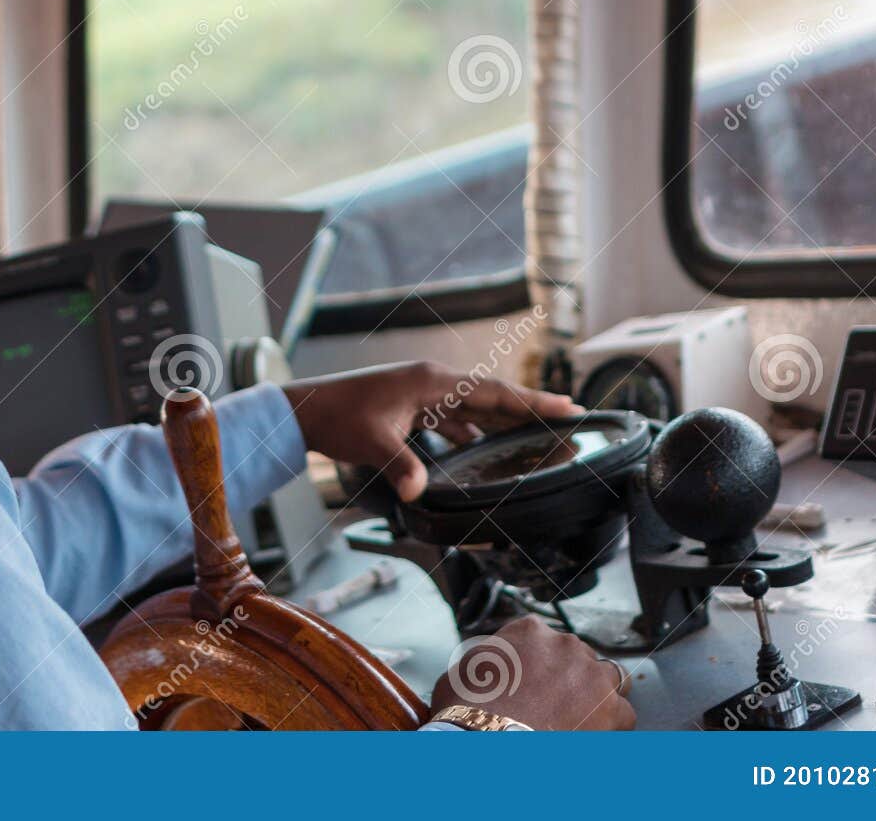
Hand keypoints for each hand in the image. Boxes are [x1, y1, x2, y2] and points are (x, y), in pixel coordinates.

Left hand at [281, 360, 580, 500]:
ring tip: (536, 429)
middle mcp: (433, 382)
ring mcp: (423, 393)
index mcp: (432, 383)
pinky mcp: (412, 406)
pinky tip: (482, 442)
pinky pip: (455, 415)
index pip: (493, 393)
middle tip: (568, 417)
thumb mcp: (372, 443)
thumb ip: (401, 466)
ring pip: (475, 405)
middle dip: (529, 408)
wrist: (307, 409)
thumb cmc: (338, 417)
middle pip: (492, 396)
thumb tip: (418, 492)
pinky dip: (474, 427)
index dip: (532, 402)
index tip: (567, 406)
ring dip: (503, 417)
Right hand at [431, 617, 634, 730]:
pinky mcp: (610, 706)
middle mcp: (565, 644)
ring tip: (587, 718)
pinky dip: (613, 726)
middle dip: (573, 678)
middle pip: (581, 656)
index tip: (538, 681)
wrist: (486, 741)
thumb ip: (488, 660)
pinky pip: (624, 713)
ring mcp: (591, 673)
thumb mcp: (465, 670)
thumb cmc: (467, 710)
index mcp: (530, 631)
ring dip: (601, 695)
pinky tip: (595, 739)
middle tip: (560, 705)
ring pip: (612, 678)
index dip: (543, 663)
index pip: (546, 638)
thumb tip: (487, 669)